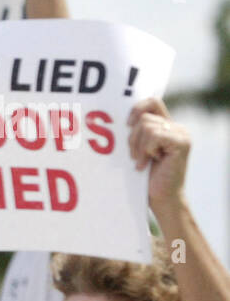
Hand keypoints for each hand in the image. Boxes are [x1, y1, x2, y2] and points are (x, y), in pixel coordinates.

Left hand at [128, 98, 189, 215]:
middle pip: (144, 117)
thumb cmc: (145, 178)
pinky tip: (149, 163)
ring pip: (147, 126)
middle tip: (135, 156)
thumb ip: (136, 133)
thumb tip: (117, 118)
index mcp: (166, 126)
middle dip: (133, 137)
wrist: (161, 198)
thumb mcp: (137, 151)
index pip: (152, 102)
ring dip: (138, 147)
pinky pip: (154, 135)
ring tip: (142, 162)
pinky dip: (146, 150)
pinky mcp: (182, 142)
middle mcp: (177, 127)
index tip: (126, 126)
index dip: (136, 109)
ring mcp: (181, 134)